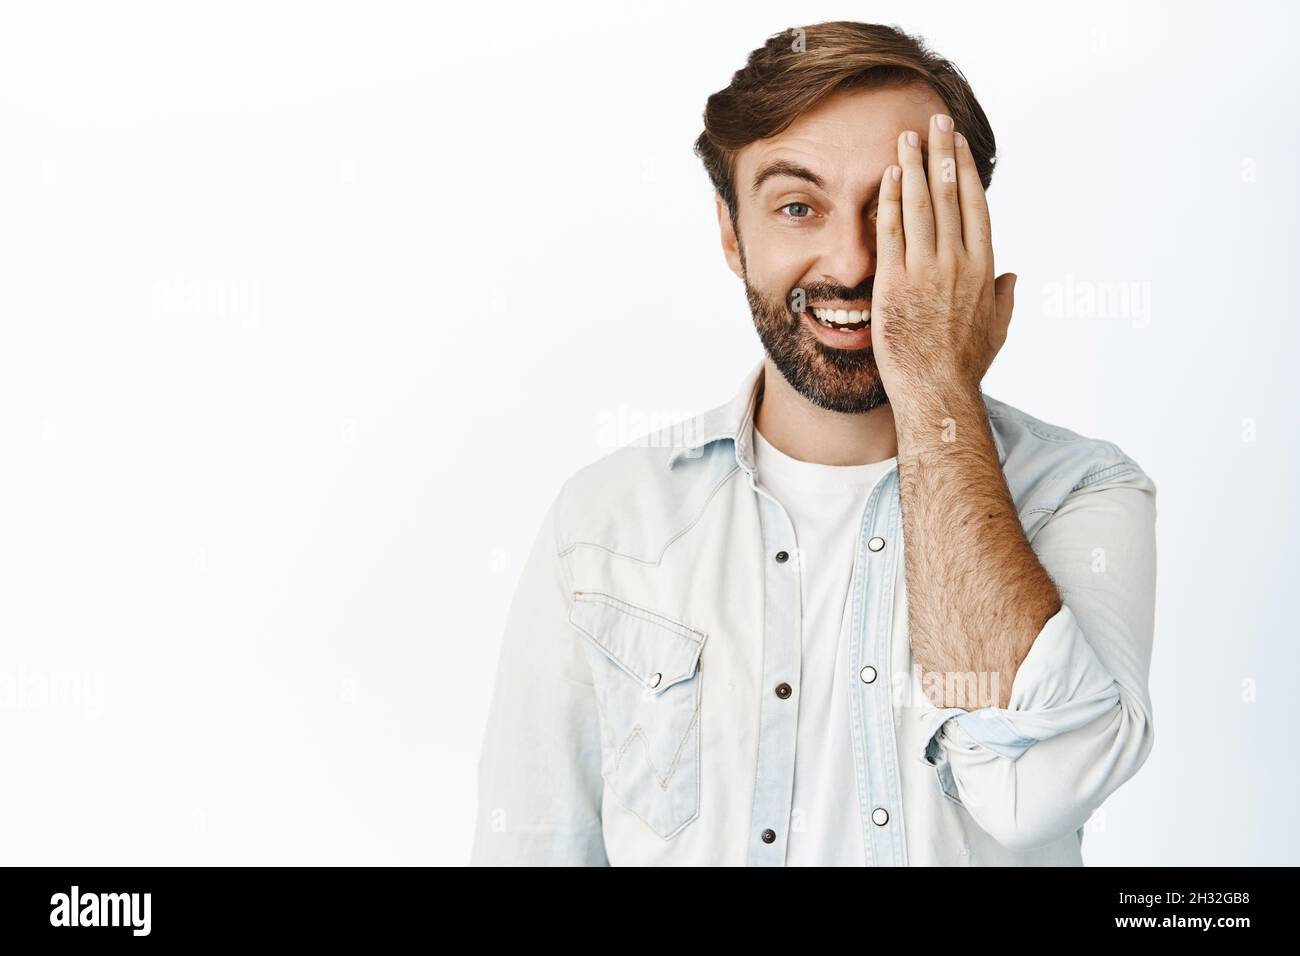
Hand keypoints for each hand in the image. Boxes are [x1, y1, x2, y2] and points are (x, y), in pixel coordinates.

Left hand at [871, 113, 1015, 407]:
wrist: (936, 391)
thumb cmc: (965, 365)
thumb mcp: (996, 328)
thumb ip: (1004, 298)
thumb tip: (1012, 277)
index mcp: (984, 267)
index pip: (974, 205)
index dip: (964, 170)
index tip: (957, 144)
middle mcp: (957, 262)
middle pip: (948, 193)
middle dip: (941, 152)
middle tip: (934, 120)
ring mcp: (925, 270)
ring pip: (919, 204)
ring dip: (912, 165)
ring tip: (907, 137)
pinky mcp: (894, 282)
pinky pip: (892, 231)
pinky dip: (889, 200)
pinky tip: (887, 176)